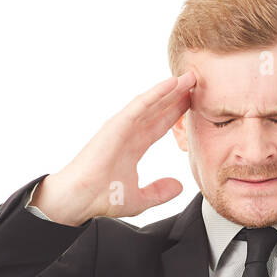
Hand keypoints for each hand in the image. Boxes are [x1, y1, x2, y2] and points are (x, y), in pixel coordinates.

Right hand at [34, 71, 196, 223]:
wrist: (80, 198)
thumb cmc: (101, 197)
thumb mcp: (139, 198)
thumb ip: (159, 192)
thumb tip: (178, 187)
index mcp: (134, 146)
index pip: (160, 125)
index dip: (177, 113)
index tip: (194, 104)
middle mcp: (129, 132)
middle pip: (158, 109)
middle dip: (177, 95)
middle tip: (196, 81)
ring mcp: (122, 126)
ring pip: (151, 103)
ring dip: (171, 89)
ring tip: (190, 77)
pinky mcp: (117, 124)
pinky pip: (140, 105)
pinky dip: (156, 93)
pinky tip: (172, 83)